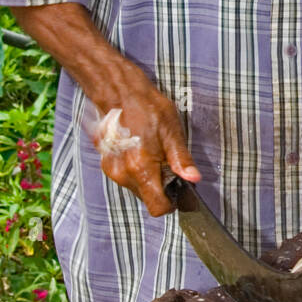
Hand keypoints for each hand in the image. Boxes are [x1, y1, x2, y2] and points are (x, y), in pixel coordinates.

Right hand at [93, 73, 199, 215]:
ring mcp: (112, 170)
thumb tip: (194, 178)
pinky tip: (141, 150)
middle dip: (160, 187)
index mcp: (141, 169)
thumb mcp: (172, 132)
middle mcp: (123, 174)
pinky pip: (127, 177)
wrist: (119, 93)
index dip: (170, 204)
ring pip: (137, 188)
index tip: (177, 192)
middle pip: (147, 198)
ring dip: (148, 178)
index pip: (157, 207)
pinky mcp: (107, 164)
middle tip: (166, 163)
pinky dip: (136, 170)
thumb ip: (182, 160)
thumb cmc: (147, 109)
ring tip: (152, 152)